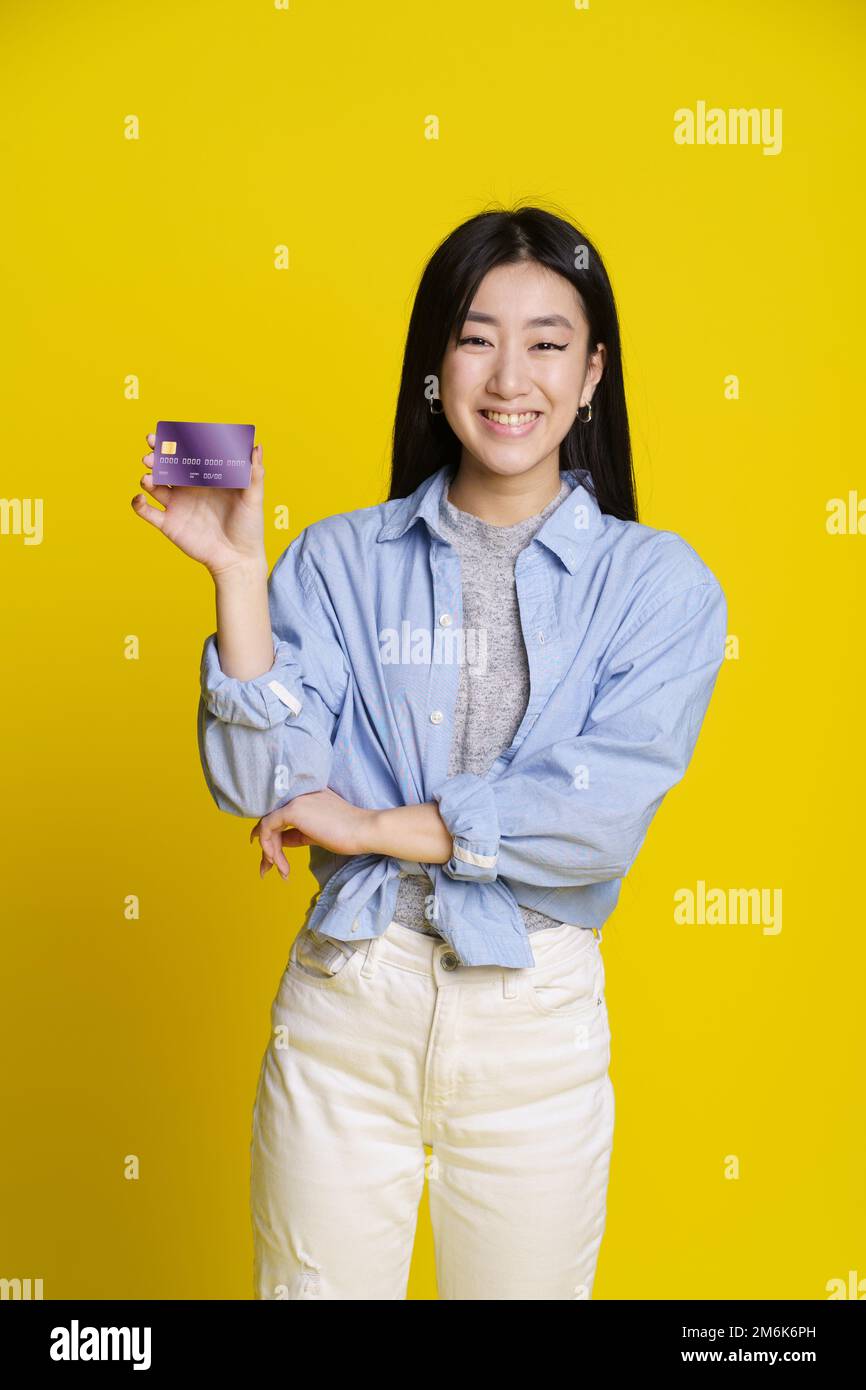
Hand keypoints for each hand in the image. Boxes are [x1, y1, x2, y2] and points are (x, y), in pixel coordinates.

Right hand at [131, 431, 267, 576]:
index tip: (166, 433)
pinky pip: (147, 512)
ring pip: (154, 485)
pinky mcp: (169, 524)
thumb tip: (256, 446)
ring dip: (147, 477)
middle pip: (166, 466)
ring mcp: (177, 506)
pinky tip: (139, 498)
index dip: (174, 443)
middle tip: (151, 452)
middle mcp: (188, 489)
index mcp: (205, 478)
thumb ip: (254, 473)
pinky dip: (138, 504)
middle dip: (155, 456)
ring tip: (148, 477)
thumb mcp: (253, 498)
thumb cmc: (248, 528)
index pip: (186, 455)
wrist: (238, 559)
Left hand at [250, 789, 378, 879]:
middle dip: (267, 848)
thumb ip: (297, 834)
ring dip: (270, 852)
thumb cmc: (348, 833)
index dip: (271, 837)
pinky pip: (267, 827)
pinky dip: (268, 846)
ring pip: (268, 826)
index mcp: (305, 796)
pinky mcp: (293, 810)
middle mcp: (297, 794)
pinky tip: (275, 860)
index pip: (280, 816)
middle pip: (271, 821)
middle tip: (267, 870)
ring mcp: (294, 800)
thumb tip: (278, 843)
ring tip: (281, 871)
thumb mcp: (316, 833)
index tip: (268, 856)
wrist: (363, 830)